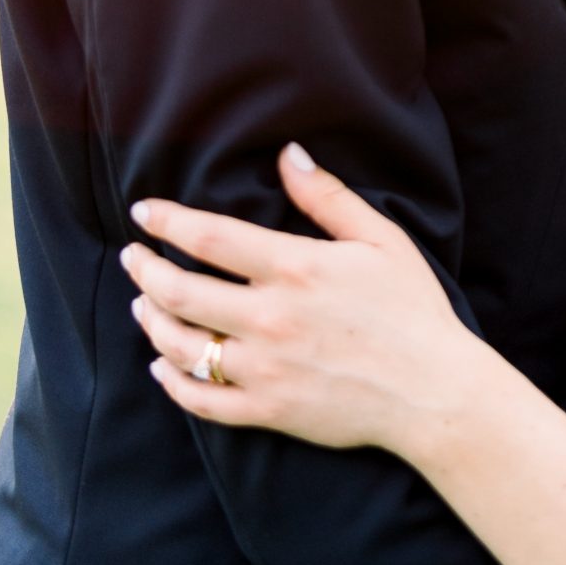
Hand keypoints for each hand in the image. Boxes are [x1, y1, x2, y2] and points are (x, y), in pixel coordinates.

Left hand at [120, 146, 481, 455]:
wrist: (434, 391)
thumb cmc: (413, 309)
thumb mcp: (381, 239)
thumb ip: (327, 197)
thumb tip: (288, 154)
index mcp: (295, 269)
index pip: (209, 237)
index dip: (167, 221)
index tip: (143, 212)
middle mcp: (270, 318)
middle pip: (179, 291)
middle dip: (144, 269)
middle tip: (132, 256)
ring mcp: (265, 368)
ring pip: (181, 345)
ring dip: (151, 320)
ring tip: (142, 304)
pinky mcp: (268, 410)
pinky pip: (201, 399)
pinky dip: (172, 381)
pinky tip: (162, 365)